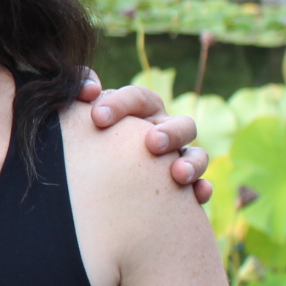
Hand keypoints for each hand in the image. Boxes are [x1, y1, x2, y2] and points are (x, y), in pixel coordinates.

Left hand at [78, 71, 212, 204]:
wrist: (99, 177)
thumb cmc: (91, 137)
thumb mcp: (85, 114)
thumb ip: (83, 89)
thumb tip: (89, 89)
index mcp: (142, 110)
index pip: (138, 98)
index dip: (120, 104)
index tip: (97, 118)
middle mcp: (165, 130)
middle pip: (181, 124)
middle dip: (170, 133)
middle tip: (153, 144)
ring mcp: (178, 158)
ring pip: (197, 154)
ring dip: (192, 162)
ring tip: (179, 175)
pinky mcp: (185, 187)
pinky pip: (202, 186)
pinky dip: (202, 189)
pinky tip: (196, 196)